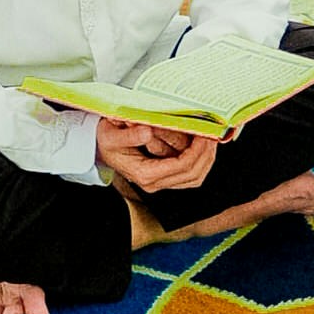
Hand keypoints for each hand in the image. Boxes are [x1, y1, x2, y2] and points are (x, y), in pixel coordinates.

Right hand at [96, 118, 216, 199]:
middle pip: (193, 175)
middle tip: (214, 134)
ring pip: (194, 177)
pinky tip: (203, 146)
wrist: (99, 146)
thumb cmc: (105, 139)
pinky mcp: (164, 175)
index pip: (181, 167)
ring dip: (207, 158)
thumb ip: (128, 135)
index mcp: (144, 174)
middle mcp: (154, 182)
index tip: (205, 135)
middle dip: (206, 154)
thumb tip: (147, 132)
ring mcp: (160, 181)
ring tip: (211, 139)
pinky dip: (200, 160)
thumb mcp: (110, 134)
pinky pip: (189, 174)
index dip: (197, 151)